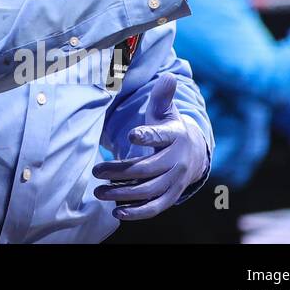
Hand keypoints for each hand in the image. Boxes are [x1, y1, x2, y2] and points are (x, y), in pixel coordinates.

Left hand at [92, 75, 208, 220]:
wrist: (193, 152)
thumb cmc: (169, 127)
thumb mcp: (166, 110)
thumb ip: (162, 96)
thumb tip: (169, 76)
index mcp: (175, 135)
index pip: (161, 136)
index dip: (147, 135)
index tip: (131, 134)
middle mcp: (178, 160)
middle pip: (147, 168)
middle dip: (120, 171)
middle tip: (96, 171)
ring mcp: (176, 181)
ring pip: (149, 190)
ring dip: (123, 194)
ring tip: (99, 192)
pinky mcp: (172, 195)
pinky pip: (156, 208)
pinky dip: (137, 212)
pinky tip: (116, 212)